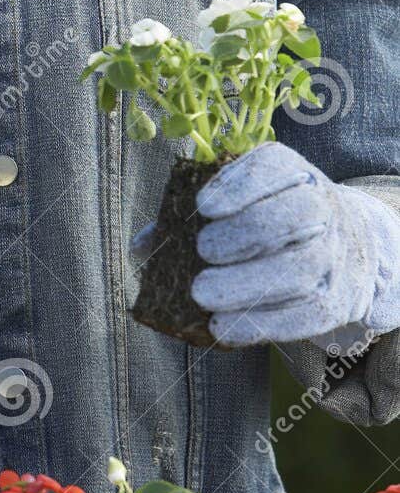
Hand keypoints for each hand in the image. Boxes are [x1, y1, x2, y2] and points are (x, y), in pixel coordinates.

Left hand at [188, 142, 399, 346]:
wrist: (351, 249)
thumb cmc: (275, 222)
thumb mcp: (244, 203)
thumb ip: (190, 219)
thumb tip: (140, 246)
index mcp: (294, 173)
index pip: (275, 166)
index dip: (239, 185)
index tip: (203, 206)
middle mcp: (322, 208)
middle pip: (291, 217)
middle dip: (243, 234)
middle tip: (203, 251)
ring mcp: (335, 255)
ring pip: (299, 268)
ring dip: (246, 284)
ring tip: (202, 294)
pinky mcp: (337, 300)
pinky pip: (305, 315)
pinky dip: (261, 323)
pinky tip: (222, 326)